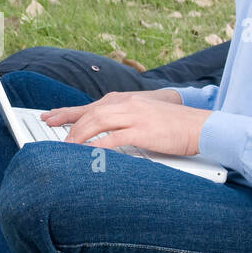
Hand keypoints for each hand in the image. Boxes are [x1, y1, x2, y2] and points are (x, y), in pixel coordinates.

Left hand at [41, 89, 207, 156]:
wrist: (200, 126)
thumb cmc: (175, 125)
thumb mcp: (145, 116)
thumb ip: (125, 120)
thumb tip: (105, 133)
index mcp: (127, 100)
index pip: (91, 105)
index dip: (68, 112)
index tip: (50, 117)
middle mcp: (128, 104)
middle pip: (90, 113)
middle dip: (68, 124)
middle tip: (53, 134)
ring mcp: (135, 116)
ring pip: (97, 122)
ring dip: (78, 135)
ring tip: (66, 146)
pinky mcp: (142, 131)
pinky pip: (113, 138)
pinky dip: (97, 145)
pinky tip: (87, 152)